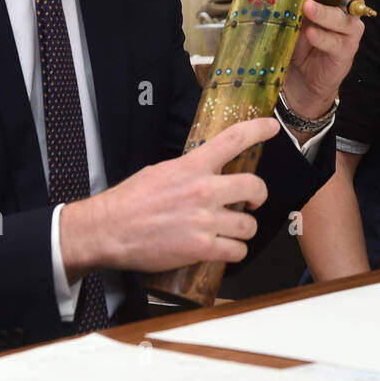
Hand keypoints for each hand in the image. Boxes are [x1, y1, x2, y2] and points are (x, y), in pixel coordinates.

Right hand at [60, 116, 277, 276]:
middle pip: (255, 187)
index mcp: (191, 166)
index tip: (272, 128)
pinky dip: (235, 252)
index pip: (233, 139)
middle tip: (254, 201)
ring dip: (244, 229)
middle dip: (260, 196)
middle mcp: (203, 190)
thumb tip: (205, 171)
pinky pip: (237, 251)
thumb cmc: (128, 202)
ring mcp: (204, 220)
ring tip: (233, 231)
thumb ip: (188, 171)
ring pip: (249, 224)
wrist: (107, 230)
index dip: (258, 130)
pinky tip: (226, 250)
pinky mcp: (201, 248)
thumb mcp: (160, 172)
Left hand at [281, 0, 364, 119]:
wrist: (301, 85)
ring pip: (343, 16)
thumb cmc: (294, 44)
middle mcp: (344, 8)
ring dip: (325, 10)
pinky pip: (337, 43)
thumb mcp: (286, 16)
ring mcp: (348, 31)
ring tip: (307, 7)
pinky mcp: (346, 52)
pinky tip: (311, 35)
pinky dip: (323, 37)